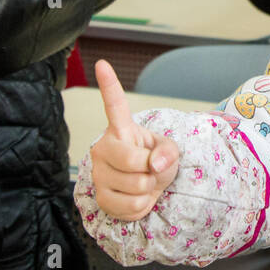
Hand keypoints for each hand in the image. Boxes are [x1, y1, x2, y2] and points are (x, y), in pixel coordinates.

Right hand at [89, 60, 180, 220]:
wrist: (147, 189)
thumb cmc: (156, 163)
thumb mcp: (169, 151)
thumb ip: (169, 151)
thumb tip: (155, 164)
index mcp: (121, 130)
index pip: (115, 105)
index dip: (110, 85)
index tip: (103, 64)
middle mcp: (104, 148)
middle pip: (134, 161)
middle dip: (152, 170)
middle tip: (150, 169)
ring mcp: (99, 173)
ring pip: (136, 186)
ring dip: (149, 188)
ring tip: (143, 182)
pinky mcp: (100, 197)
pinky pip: (132, 206)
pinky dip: (143, 205)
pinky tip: (137, 197)